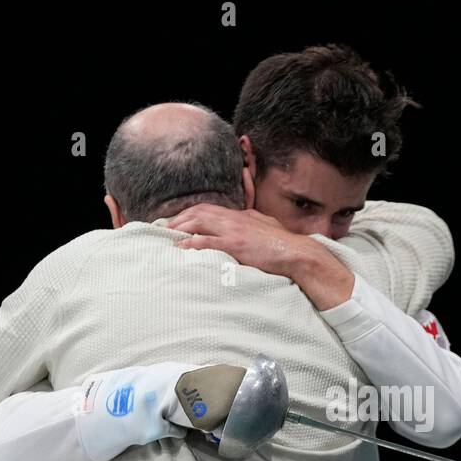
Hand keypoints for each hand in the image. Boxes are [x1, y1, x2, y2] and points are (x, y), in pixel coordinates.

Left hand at [169, 204, 303, 277]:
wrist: (296, 252)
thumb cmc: (282, 242)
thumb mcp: (264, 225)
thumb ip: (251, 221)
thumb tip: (245, 218)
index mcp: (240, 215)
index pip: (208, 209)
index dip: (190, 213)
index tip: (178, 221)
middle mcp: (234, 219)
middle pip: (199, 213)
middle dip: (179, 219)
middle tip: (164, 228)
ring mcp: (233, 231)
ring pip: (200, 224)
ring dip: (181, 229)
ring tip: (167, 237)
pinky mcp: (235, 245)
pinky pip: (209, 242)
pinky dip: (192, 244)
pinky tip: (181, 248)